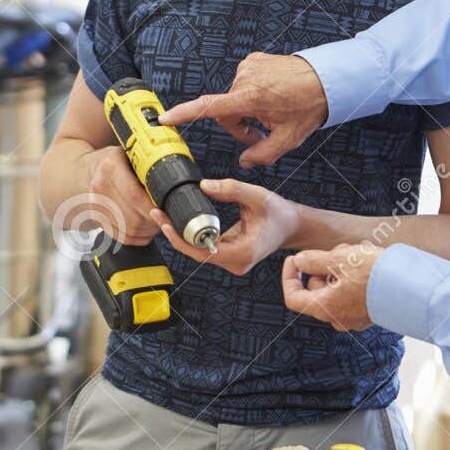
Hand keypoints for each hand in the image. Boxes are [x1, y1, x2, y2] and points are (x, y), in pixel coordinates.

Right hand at [80, 146, 160, 245]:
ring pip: (129, 229)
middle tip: (165, 218)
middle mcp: (99, 186)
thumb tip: (170, 188)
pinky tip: (145, 230)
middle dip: (153, 222)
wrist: (89, 168)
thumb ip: (148, 168)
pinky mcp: (96, 218)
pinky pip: (121, 236)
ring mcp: (95, 205)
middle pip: (133, 217)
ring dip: (147, 230)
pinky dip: (137, 237)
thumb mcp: (132, 155)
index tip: (166, 211)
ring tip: (156, 222)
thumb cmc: (116, 161)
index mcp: (110, 167)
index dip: (153, 208)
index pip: (135, 195)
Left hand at [154, 177, 300, 274]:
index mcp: (242, 253)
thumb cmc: (279, 214)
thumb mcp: (257, 196)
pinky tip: (179, 221)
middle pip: (197, 253)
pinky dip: (193, 235)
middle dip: (176, 234)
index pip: (203, 252)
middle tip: (158, 213)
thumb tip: (204, 186)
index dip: (181, 239)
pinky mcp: (229, 257)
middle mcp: (236, 263)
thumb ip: (231, 189)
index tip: (166, 224)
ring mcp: (232, 262)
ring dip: (182, 235)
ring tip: (163, 215)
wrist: (292, 225)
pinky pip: (205, 248)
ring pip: (199, 251)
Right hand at [157, 53, 327, 167]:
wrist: (325, 79)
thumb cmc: (308, 107)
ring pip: (235, 98)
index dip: (184, 114)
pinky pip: (244, 82)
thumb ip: (262, 155)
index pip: (209, 107)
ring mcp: (248, 66)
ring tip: (271, 112)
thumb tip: (245, 161)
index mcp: (249, 98)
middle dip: (240, 126)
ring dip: (247, 109)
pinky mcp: (253, 59)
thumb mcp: (288, 139)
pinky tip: (271, 96)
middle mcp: (245, 78)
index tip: (164, 118)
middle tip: (261, 134)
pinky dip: (252, 93)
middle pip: (226, 111)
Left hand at [281, 243, 383, 331]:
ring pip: (335, 288)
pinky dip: (354, 277)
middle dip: (322, 266)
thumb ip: (313, 260)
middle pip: (316, 290)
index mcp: (325, 308)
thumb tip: (299, 261)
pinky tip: (368, 263)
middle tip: (339, 250)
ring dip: (341, 268)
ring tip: (358, 253)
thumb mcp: (340, 258)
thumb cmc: (376, 274)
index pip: (292, 298)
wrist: (414, 288)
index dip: (288, 277)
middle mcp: (338, 318)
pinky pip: (352, 293)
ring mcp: (354, 317)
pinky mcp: (369, 312)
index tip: (295, 259)